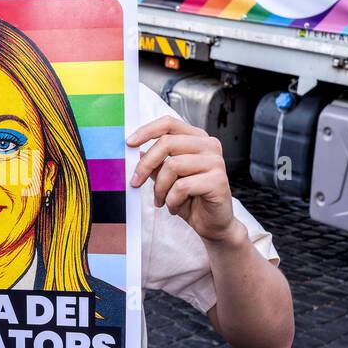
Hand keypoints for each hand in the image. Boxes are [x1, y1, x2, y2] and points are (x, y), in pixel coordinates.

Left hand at [127, 116, 238, 243]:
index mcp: (197, 138)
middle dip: (145, 165)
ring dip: (160, 188)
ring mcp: (216, 162)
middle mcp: (209, 145)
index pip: (169, 123)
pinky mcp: (218, 180)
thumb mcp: (168, 178)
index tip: (129, 143)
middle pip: (167, 143)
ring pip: (172, 165)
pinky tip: (174, 207)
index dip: (146, 131)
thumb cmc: (191, 199)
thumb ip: (156, 163)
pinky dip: (171, 200)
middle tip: (135, 182)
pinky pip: (182, 186)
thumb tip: (136, 151)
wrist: (212, 223)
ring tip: (161, 200)